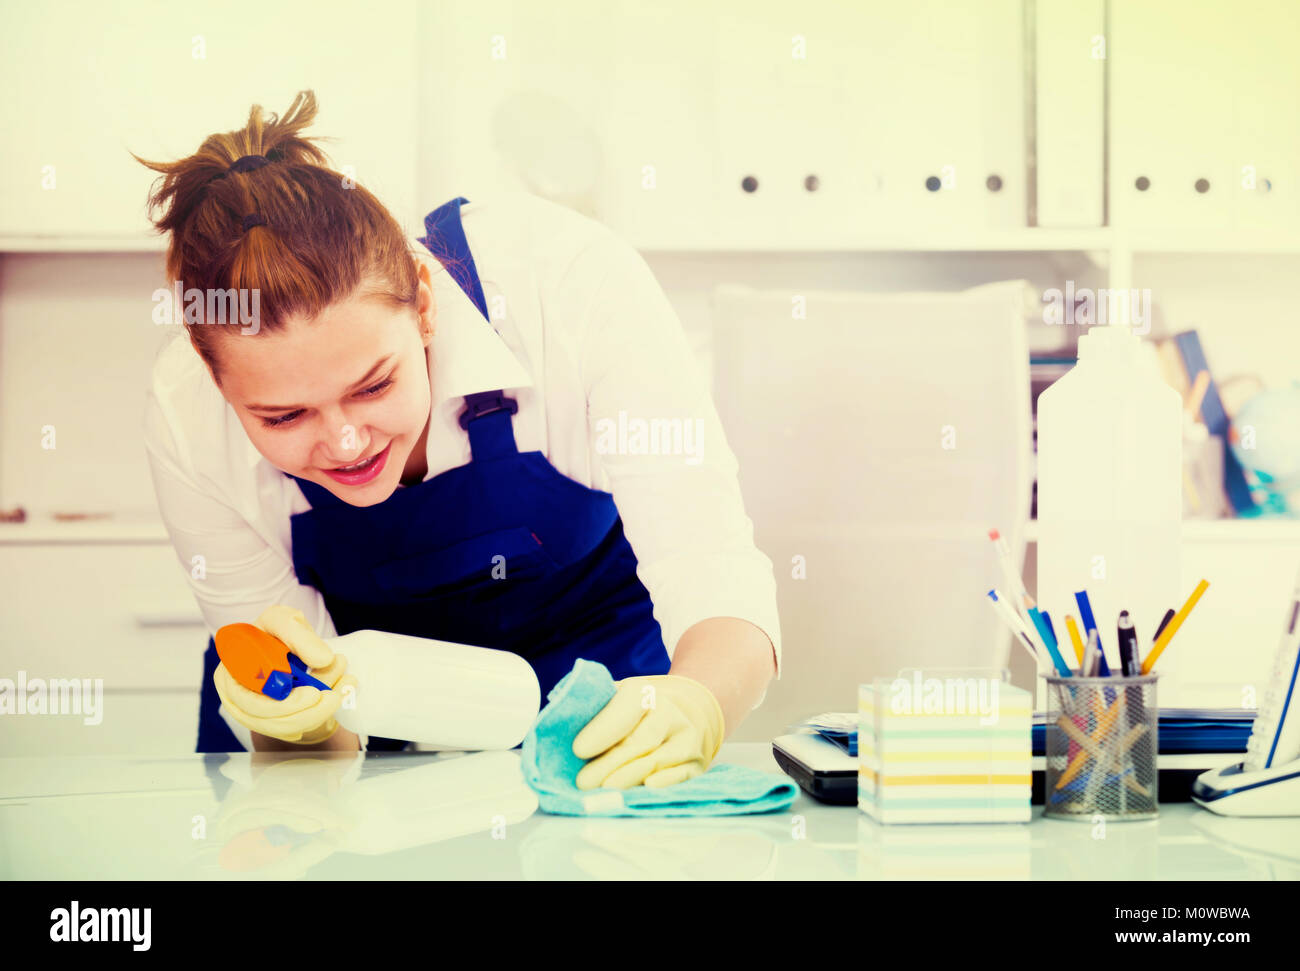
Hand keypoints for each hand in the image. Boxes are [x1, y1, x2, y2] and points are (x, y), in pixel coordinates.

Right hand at [213, 605, 355, 743]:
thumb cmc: (277, 631)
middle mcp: (237, 699)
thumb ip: (299, 635)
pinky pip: (297, 727)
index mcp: (228, 675)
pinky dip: (321, 714)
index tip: (314, 694)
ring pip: (286, 728)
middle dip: (307, 713)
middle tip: (336, 696)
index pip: (249, 701)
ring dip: (319, 713)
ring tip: (344, 689)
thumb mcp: (284, 620)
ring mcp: (255, 714)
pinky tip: (338, 695)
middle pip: (268, 721)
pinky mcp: (275, 721)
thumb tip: (323, 660)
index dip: (281, 704)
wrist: (289, 644)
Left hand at [573, 675, 724, 789]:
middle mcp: (670, 714)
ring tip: (603, 791)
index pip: (626, 708)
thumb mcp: (615, 699)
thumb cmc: (634, 715)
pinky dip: (661, 785)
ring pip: (656, 760)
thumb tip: (557, 714)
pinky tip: (645, 791)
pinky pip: (679, 776)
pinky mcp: (696, 764)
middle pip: (639, 741)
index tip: (578, 749)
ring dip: (628, 778)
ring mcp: (686, 739)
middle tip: (583, 782)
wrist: (684, 716)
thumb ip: (590, 705)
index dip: (602, 729)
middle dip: (609, 763)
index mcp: (645, 693)